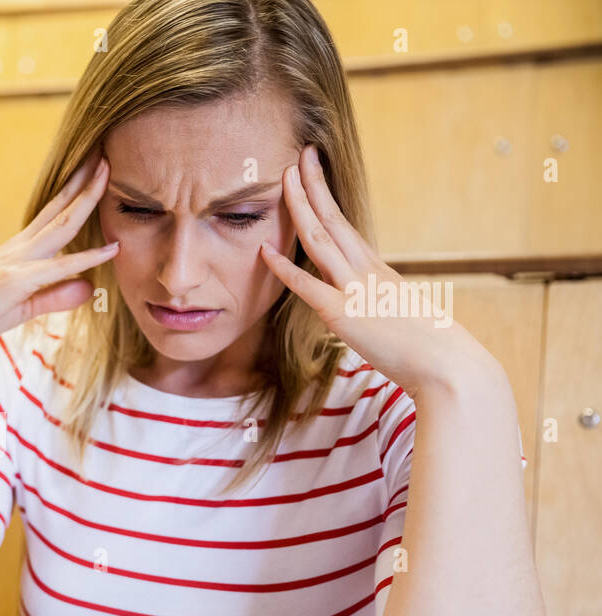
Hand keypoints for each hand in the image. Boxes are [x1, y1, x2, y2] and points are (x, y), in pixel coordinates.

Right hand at [0, 147, 120, 356]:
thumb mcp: (22, 307)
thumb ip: (56, 296)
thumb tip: (89, 287)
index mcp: (20, 251)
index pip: (53, 214)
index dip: (76, 190)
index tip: (96, 168)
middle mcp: (20, 249)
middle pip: (59, 209)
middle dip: (84, 180)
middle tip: (107, 152)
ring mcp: (17, 262)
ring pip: (61, 227)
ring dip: (86, 200)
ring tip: (108, 173)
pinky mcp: (14, 282)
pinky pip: (56, 268)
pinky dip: (86, 259)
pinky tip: (111, 249)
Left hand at [258, 145, 502, 398]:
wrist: (447, 364)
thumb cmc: (428, 346)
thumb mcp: (398, 315)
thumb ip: (377, 304)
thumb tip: (367, 307)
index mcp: (377, 269)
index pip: (344, 225)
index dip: (326, 197)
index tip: (313, 173)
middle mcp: (366, 270)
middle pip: (333, 218)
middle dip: (313, 185)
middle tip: (299, 155)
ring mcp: (354, 288)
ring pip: (320, 238)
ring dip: (300, 206)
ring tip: (283, 177)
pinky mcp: (343, 314)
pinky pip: (307, 286)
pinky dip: (284, 267)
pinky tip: (265, 250)